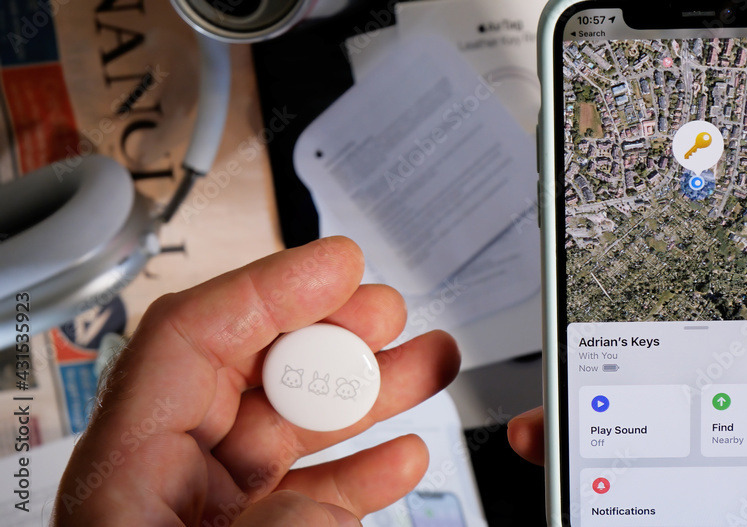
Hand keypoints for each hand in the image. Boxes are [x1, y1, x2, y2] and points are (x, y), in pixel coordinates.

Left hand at [53, 237, 460, 525]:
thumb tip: (320, 505)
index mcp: (124, 476)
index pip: (191, 339)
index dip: (269, 288)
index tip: (338, 265)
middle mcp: (170, 484)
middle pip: (256, 372)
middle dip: (333, 332)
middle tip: (389, 312)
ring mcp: (217, 515)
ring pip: (300, 428)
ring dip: (370, 392)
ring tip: (430, 363)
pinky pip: (315, 490)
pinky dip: (364, 468)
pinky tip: (402, 451)